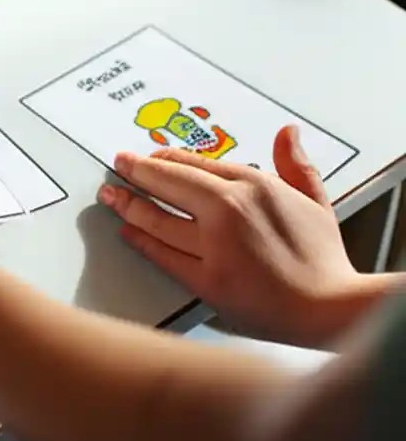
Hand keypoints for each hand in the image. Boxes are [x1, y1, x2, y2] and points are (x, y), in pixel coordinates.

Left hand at [98, 125, 372, 346]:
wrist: (330, 308)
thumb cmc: (322, 258)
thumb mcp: (315, 201)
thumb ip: (295, 165)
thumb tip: (286, 133)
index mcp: (255, 186)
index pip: (196, 164)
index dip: (166, 159)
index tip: (149, 156)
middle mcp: (230, 209)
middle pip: (169, 183)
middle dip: (137, 171)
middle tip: (118, 165)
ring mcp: (214, 245)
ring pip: (158, 219)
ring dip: (129, 205)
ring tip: (110, 196)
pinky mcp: (205, 279)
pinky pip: (163, 255)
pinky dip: (141, 241)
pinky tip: (127, 231)